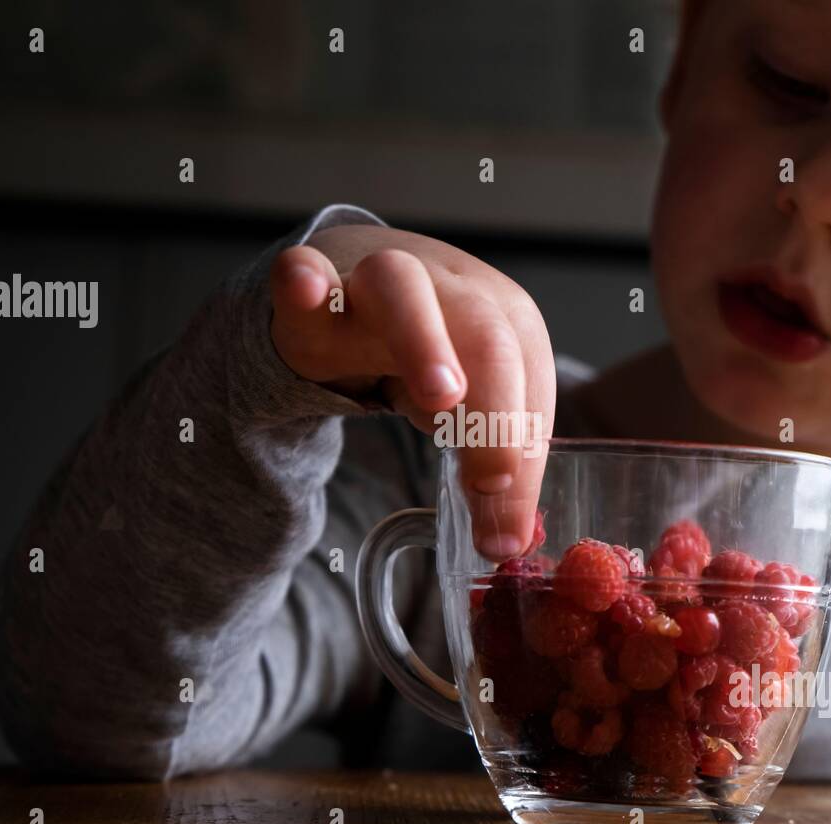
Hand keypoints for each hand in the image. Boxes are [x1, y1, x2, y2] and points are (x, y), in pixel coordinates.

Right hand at [270, 224, 554, 560]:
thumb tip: (509, 544)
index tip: (508, 522)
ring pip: (404, 290)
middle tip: (491, 481)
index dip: (523, 451)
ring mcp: (380, 281)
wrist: (357, 283)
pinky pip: (304, 272)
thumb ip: (492, 472)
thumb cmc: (433, 350)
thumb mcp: (471, 410)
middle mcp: (452, 289)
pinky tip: (302, 288)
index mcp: (506, 319)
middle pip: (486, 337)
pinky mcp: (314, 287)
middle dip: (497, 413)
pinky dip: (302, 281)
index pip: (529, 384)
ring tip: (440, 395)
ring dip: (425, 341)